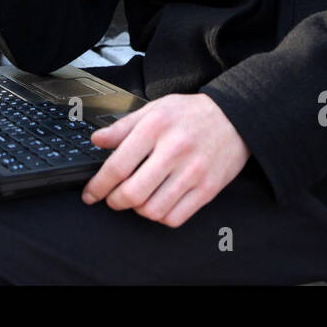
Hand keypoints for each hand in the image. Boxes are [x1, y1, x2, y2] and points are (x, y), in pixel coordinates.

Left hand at [81, 93, 250, 227]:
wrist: (235, 118)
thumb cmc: (191, 113)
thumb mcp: (155, 109)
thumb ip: (123, 126)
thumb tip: (97, 140)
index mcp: (155, 127)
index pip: (118, 166)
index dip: (98, 186)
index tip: (90, 194)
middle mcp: (174, 150)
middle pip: (132, 194)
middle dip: (115, 202)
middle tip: (113, 198)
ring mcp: (193, 172)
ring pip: (152, 210)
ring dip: (138, 210)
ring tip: (138, 199)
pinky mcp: (207, 189)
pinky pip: (175, 218)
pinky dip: (161, 217)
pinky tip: (159, 203)